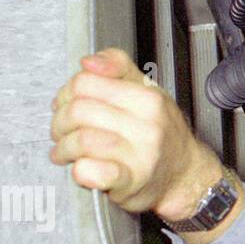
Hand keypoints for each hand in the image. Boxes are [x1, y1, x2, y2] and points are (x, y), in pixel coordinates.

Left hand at [50, 48, 221, 219]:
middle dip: (60, 123)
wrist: (184, 173)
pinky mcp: (130, 181)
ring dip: (63, 148)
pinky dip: (80, 170)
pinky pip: (94, 172)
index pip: (86, 82)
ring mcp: (141, 154)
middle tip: (62, 132)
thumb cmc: (162, 133)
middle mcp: (147, 124)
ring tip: (65, 152)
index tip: (68, 105)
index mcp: (147, 98)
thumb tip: (89, 61)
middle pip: (79, 110)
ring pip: (82, 140)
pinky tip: (80, 168)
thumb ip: (119, 68)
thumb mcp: (148, 91)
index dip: (67, 93)